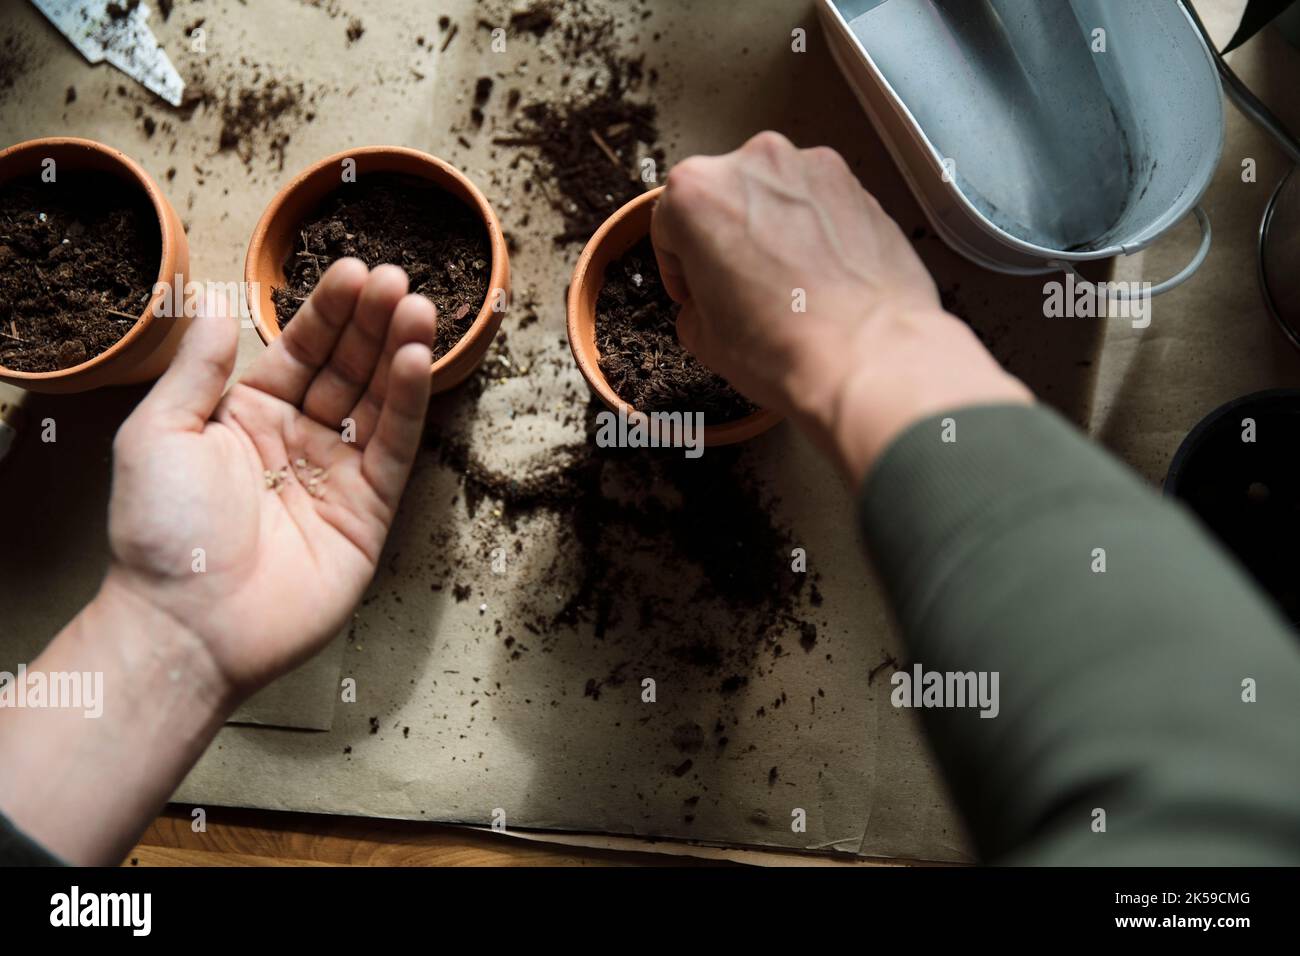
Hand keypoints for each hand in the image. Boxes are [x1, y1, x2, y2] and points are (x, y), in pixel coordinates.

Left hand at [106, 258, 434, 697]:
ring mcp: (336, 477)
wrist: (188, 624)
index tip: (353, 270)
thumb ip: (197, 367)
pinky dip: (408, 405)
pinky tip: (415, 362)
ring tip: (417, 308)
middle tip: (396, 279)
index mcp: (247, 418)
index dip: (328, 312)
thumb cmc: (162, 532)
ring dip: (399, 354)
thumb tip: (213, 302)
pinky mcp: (369, 514)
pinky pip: (394, 450)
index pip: (299, 351)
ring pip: (378, 403)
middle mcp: (296, 441)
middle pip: (347, 370)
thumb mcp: (159, 431)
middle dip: (371, 323)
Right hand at [651, 131, 1029, 481]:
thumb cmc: (783, 348)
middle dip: (725, 239)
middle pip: (723, 198)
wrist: (870, 358)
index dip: (677, 267)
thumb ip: (693, 304)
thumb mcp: (705, 339)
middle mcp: (753, 162)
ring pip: (774, 196)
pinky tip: (822, 277)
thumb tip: (706, 302)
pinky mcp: (857, 184)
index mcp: (696, 192)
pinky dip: (814, 230)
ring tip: (787, 285)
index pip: (668, 224)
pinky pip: (819, 203)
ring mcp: (811, 168)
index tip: (692, 291)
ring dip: (771, 230)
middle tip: (739, 289)